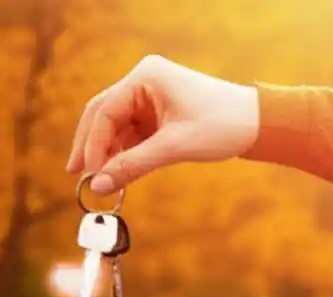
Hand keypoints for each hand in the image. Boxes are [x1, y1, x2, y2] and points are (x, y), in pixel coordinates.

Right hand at [68, 55, 260, 193]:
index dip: (93, 145)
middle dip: (90, 146)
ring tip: (99, 180)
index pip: (105, 111)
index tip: (88, 174)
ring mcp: (148, 95)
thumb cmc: (221, 125)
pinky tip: (116, 172)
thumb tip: (96, 186)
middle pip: (101, 114)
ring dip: (106, 152)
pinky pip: (128, 132)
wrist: (257, 123)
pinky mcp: (155, 111)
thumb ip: (132, 165)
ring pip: (113, 125)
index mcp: (145, 76)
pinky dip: (122, 152)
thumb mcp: (173, 147)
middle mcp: (143, 80)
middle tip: (75, 174)